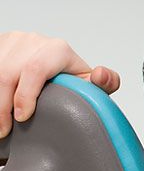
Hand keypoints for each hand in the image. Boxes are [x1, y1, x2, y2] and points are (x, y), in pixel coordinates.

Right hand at [0, 32, 119, 138]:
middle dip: (3, 105)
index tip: (22, 117)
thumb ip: (105, 83)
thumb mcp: (88, 83)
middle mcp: (33, 41)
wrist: (54, 66)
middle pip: (8, 73)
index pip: (35, 69)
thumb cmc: (70, 79)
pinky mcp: (0, 45)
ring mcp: (13, 41)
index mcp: (57, 49)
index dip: (25, 96)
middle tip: (4, 129)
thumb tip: (101, 75)